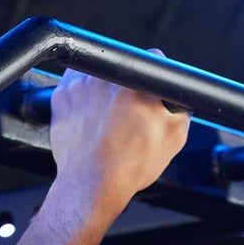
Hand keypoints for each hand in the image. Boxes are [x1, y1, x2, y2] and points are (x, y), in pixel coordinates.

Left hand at [49, 64, 191, 210]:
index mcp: (138, 84)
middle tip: (126, 113)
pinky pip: (74, 84)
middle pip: (122, 67)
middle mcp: (107, 78)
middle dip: (126, 86)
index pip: (152, 59)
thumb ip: (181, 109)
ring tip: (106, 119)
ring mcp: (80, 83)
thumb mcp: (174, 139)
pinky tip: (89, 117)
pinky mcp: (61, 94)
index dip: (153, 78)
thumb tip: (180, 99)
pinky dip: (81, 95)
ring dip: (102, 90)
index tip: (149, 92)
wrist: (92, 184)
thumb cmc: (129, 165)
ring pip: (97, 74)